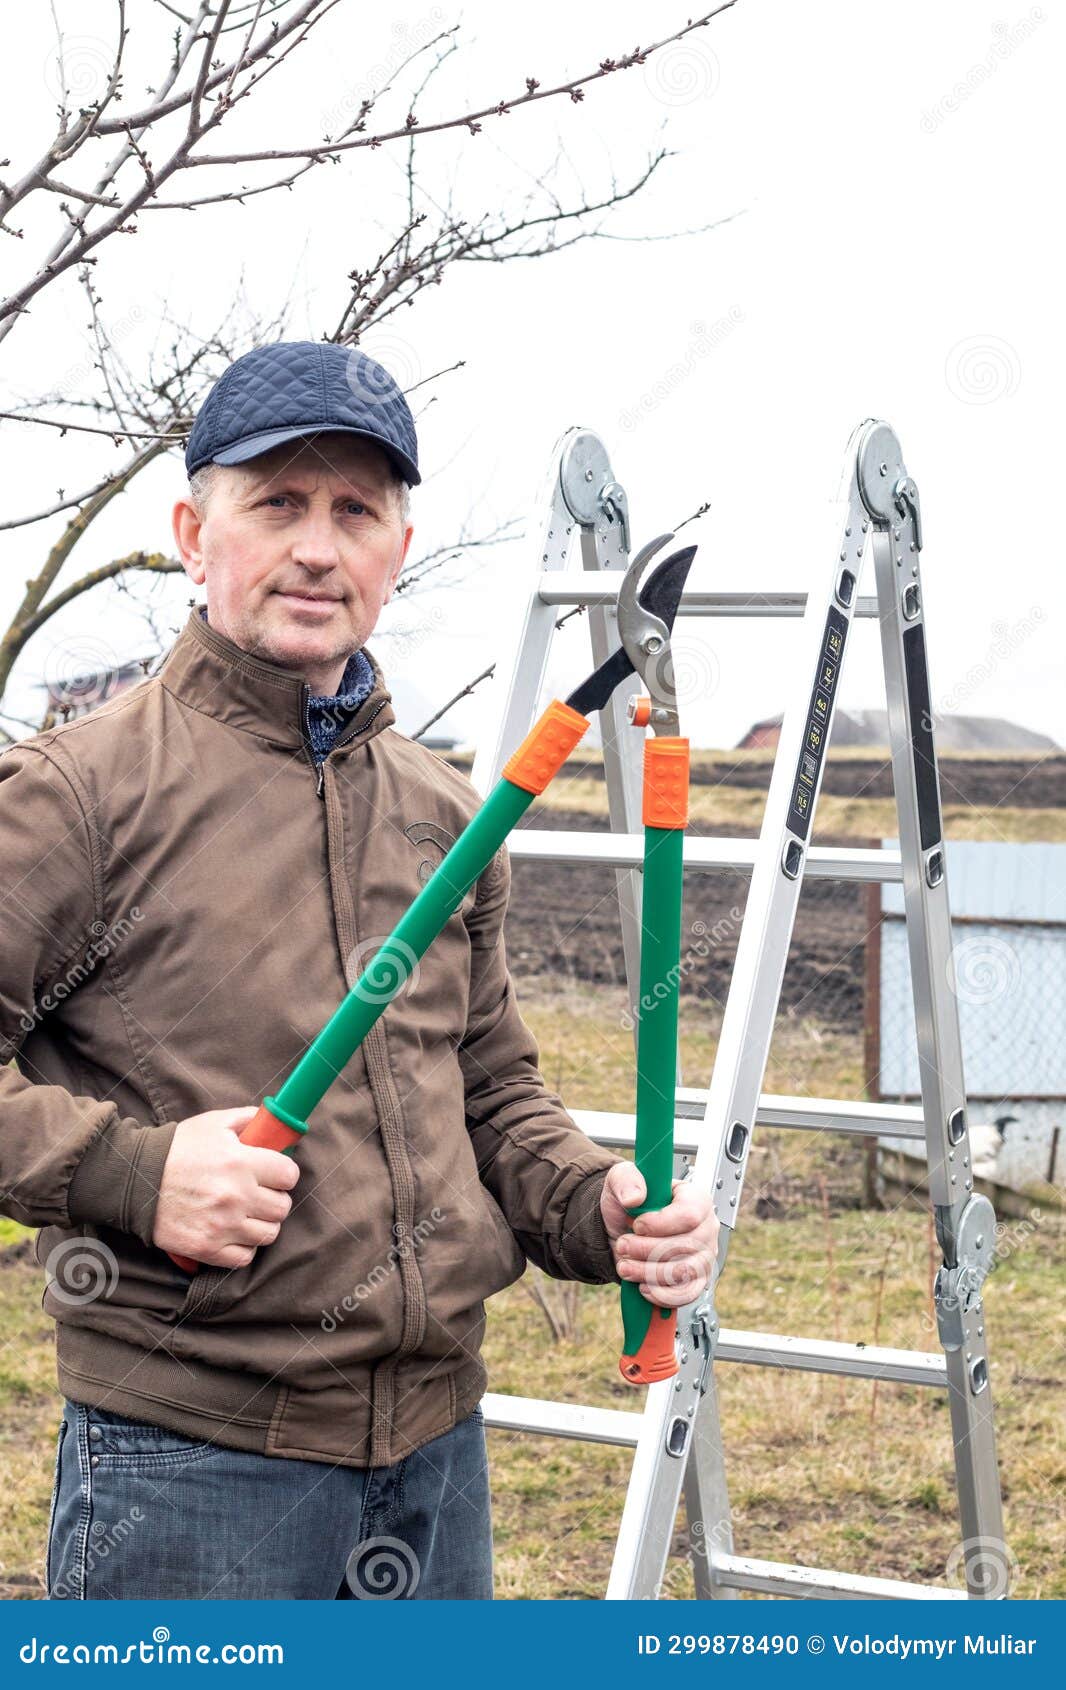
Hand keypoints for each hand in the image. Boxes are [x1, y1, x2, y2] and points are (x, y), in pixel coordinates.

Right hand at [153, 1107, 300, 1268]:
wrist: (136, 1179)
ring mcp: (222, 1225)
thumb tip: (275, 1123)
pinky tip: (235, 1233)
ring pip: (268, 1234)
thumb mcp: (213, 1123)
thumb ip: (248, 1119)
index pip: (289, 1175)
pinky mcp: (206, 1248)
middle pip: (282, 1207)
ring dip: (262, 1224)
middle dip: (275, 1199)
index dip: (284, 1173)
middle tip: (261, 1194)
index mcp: (241, 1162)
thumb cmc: (177, 1148)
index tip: (275, 1174)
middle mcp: (236, 1196)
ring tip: (248, 1214)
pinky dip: (244, 1247)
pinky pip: (244, 1257)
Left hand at [600, 1162, 717, 1306]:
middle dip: (645, 1250)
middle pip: (685, 1247)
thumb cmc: (629, 1203)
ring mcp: (704, 1256)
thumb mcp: (621, 1180)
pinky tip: (643, 1286)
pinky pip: (685, 1295)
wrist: (623, 1231)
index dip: (660, 1224)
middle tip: (623, 1245)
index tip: (637, 1225)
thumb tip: (635, 1198)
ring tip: (626, 1266)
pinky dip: (661, 1294)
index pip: (689, 1214)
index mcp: (695, 1198)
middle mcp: (706, 1228)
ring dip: (647, 1272)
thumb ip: (627, 1180)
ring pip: (682, 1272)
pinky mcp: (697, 1281)